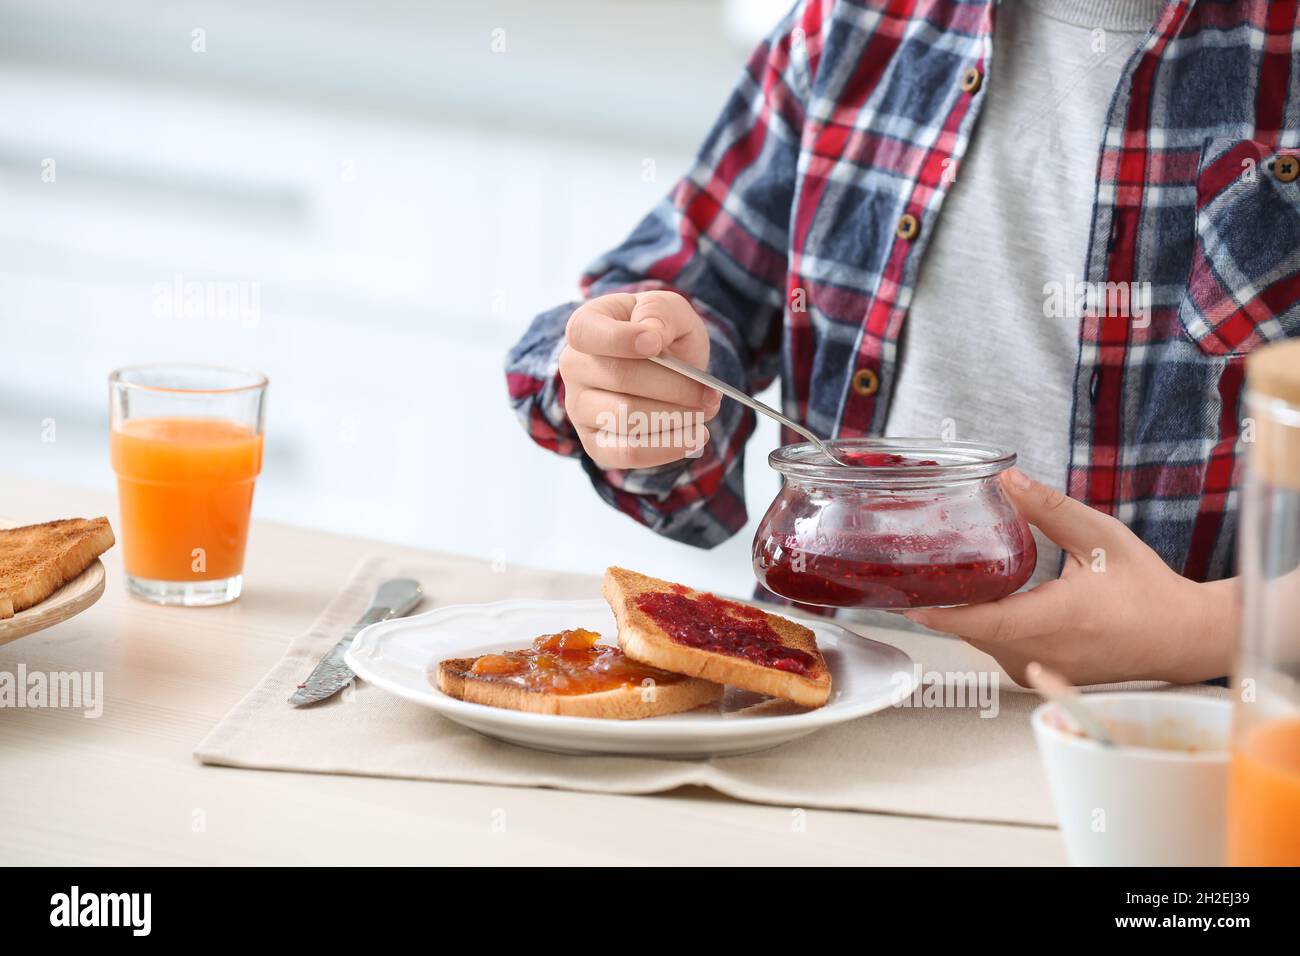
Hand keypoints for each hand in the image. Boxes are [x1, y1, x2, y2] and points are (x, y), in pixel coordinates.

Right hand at [559, 290, 720, 468]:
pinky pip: (628, 452)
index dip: (621, 340)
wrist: (665, 367)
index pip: (586, 334)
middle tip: (710, 392)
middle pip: (621, 379)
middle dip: (674, 387)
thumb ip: (659, 312)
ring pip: (627, 419)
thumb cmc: (661, 333)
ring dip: (677, 417)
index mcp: (584, 327)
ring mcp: (579, 409)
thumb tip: (651, 335)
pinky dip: (668, 447)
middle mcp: (574, 369)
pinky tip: (695, 437)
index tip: (657, 344)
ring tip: (707, 411)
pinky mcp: (595, 443)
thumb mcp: (667, 308)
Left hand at [904, 469, 1236, 685]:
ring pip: (982, 643)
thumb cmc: (1145, 586)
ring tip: (939, 579)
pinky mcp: (1042, 676)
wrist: (1181, 637)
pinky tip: (980, 600)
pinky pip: (998, 651)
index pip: (984, 621)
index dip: (942, 614)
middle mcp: (1043, 652)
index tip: (907, 602)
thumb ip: (1049, 509)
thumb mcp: (1100, 537)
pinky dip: (985, 629)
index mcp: (1056, 619)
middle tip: (912, 571)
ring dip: (965, 615)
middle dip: (944, 602)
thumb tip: (1006, 480)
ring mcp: (1042, 670)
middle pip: (973, 630)